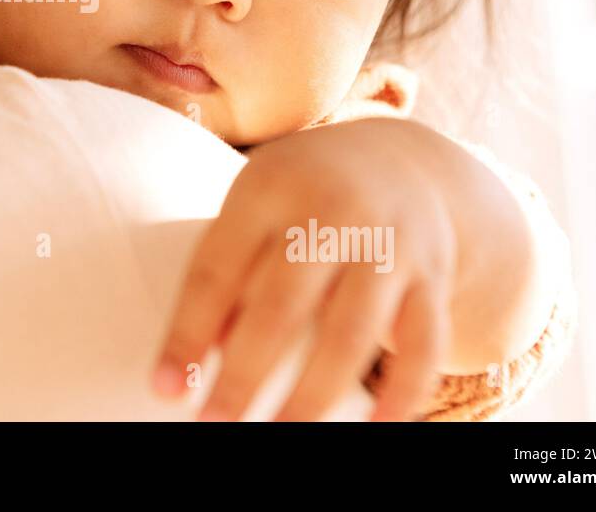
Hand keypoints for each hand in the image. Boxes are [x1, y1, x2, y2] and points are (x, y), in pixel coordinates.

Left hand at [152, 117, 457, 420]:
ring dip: (311, 395)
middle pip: (282, 305)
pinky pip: (423, 344)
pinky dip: (402, 393)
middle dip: (244, 373)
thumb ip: (226, 275)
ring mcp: (389, 244)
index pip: (218, 269)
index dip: (188, 332)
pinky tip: (374, 430)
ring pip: (350, 333)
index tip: (163, 388)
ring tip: (276, 434)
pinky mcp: (432, 278)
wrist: (401, 160)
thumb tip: (190, 361)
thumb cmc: (301, 197)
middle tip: (210, 423)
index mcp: (269, 187)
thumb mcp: (254, 209)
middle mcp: (332, 211)